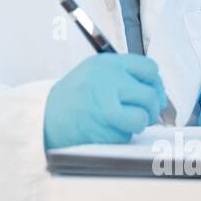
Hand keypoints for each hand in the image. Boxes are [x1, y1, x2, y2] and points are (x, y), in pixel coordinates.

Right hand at [44, 53, 166, 149]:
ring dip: (137, 124)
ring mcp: (107, 105)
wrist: (43, 119)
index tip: (153, 92)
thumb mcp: (93, 74)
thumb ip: (122, 76)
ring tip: (122, 122)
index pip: (149, 68)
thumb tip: (157, 92)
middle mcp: (108, 81)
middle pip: (150, 95)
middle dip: (151, 109)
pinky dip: (121, 136)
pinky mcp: (106, 129)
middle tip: (142, 114)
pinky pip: (128, 134)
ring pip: (143, 117)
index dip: (155, 83)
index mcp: (106, 64)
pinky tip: (105, 129)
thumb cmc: (71, 99)